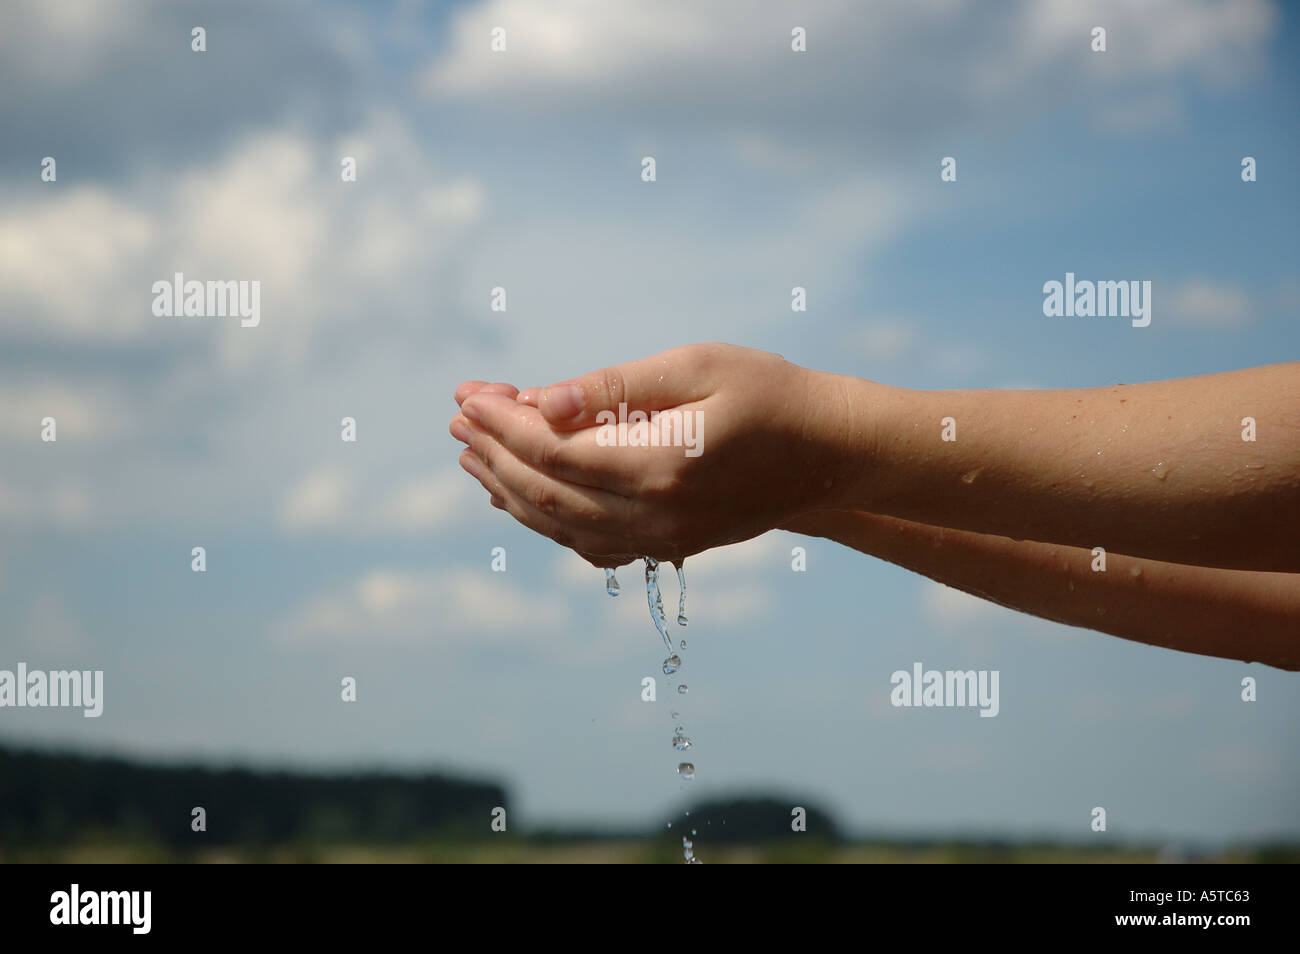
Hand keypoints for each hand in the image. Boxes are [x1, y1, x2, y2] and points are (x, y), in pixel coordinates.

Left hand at [449, 343, 843, 564]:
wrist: (831, 453)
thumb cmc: (769, 394)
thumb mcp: (696, 368)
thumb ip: (614, 387)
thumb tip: (540, 402)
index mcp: (660, 466)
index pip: (553, 449)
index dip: (502, 422)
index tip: (467, 394)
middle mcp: (655, 515)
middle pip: (546, 492)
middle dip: (494, 454)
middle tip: (457, 420)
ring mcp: (663, 538)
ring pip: (561, 525)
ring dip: (509, 490)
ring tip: (472, 457)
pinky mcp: (670, 544)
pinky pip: (590, 543)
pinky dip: (547, 520)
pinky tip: (522, 499)